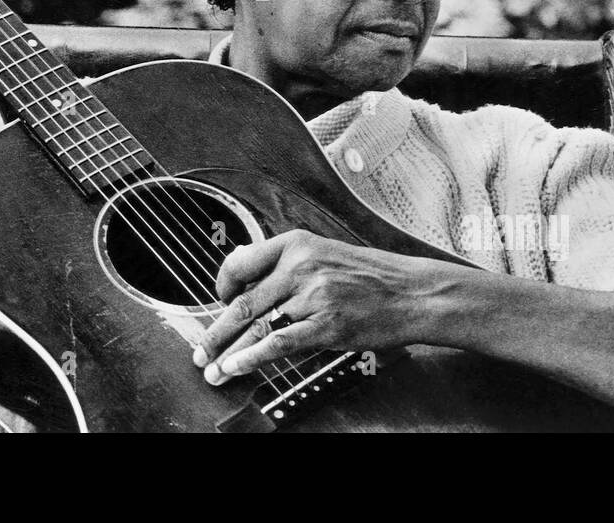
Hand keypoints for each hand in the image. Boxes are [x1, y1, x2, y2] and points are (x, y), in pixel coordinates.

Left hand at [191, 229, 450, 383]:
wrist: (413, 291)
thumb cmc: (371, 274)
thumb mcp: (325, 251)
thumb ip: (287, 261)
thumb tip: (246, 271)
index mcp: (296, 243)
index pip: (240, 262)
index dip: (222, 286)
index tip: (217, 301)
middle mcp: (300, 266)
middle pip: (243, 303)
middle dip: (215, 332)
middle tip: (200, 351)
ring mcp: (312, 296)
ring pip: (256, 326)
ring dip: (227, 351)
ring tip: (212, 370)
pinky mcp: (326, 325)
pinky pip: (279, 343)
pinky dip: (252, 358)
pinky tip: (237, 367)